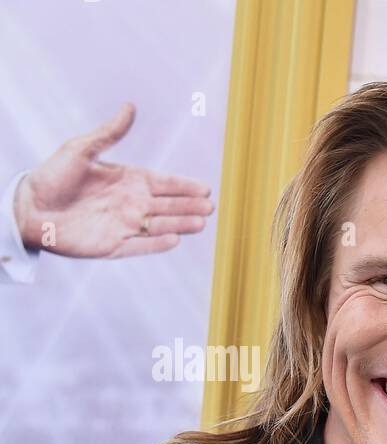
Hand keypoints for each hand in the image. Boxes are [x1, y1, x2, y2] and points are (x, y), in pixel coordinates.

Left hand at [12, 103, 213, 257]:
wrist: (29, 208)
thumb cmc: (51, 176)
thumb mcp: (80, 149)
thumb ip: (109, 133)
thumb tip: (129, 107)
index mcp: (127, 181)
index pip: (163, 183)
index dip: (184, 186)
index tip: (204, 188)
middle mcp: (131, 204)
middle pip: (168, 206)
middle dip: (189, 206)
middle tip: (209, 206)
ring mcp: (125, 226)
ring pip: (161, 225)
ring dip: (181, 224)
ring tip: (200, 222)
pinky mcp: (114, 245)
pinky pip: (141, 245)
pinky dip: (157, 243)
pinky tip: (175, 240)